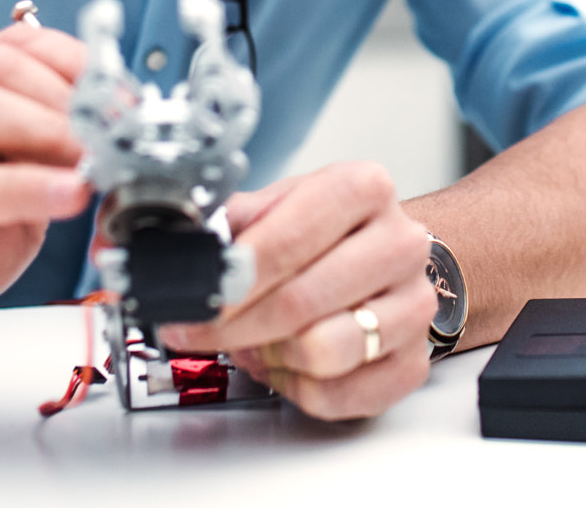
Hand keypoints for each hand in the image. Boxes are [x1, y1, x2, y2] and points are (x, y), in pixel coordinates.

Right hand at [0, 23, 92, 361]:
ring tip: (91, 161)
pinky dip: (25, 187)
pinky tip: (66, 195)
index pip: (12, 45)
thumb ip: (40, 146)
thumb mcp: (3, 180)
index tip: (122, 99)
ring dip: (47, 129)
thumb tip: (108, 128)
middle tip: (114, 132)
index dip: (78, 65)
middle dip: (67, 96)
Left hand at [158, 162, 435, 420]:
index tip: (192, 301)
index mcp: (364, 189)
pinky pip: (339, 395)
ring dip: (271, 355)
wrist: (388, 254)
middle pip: (301, 302)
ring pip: (323, 352)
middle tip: (198, 331)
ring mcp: (415, 305)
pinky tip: (288, 363)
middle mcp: (400, 244)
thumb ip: (228, 222)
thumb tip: (170, 245)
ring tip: (256, 342)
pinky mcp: (413, 362)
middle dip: (234, 326)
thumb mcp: (278, 203)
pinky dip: (298, 388)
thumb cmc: (327, 232)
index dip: (230, 280)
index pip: (288, 241)